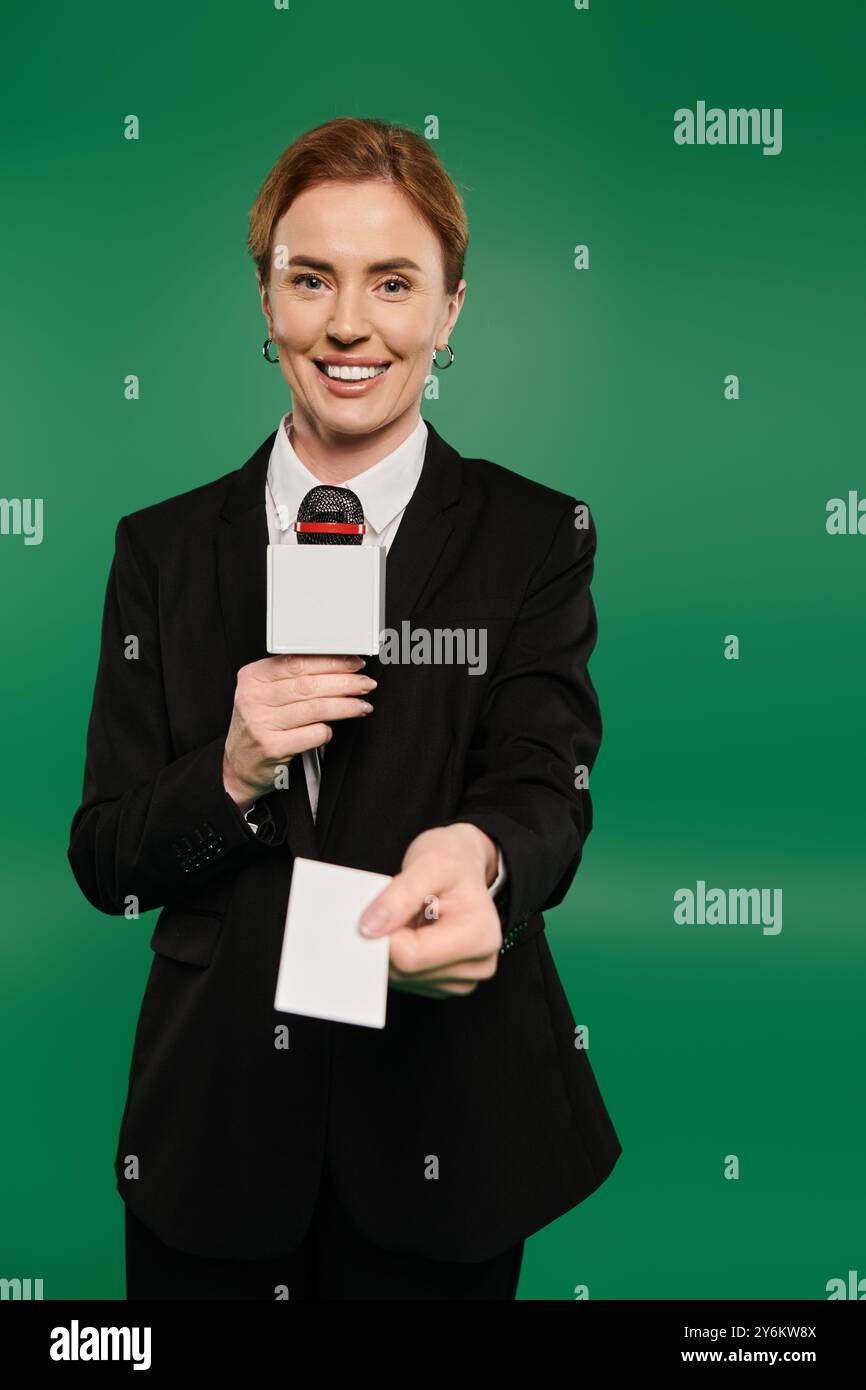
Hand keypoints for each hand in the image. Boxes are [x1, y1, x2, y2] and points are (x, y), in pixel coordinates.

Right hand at [223, 653, 376, 810]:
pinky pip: (313, 734)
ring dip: (345, 706)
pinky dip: (327, 731)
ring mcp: (261, 723)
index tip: (353, 663)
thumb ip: (291, 680)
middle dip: (345, 682)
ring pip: (315, 708)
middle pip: (309, 684)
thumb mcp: (264, 695)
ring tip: (362, 705)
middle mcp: (253, 698)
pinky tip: (332, 730)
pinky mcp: (272, 747)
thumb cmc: (258, 726)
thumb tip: (336, 668)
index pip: (298, 663)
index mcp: (252, 677)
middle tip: (365, 684)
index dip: (330, 662)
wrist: (237, 766)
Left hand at [358, 824, 502, 997]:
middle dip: (391, 939)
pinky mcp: (445, 986)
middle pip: (405, 971)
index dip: (388, 931)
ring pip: (401, 979)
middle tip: (403, 910)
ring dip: (394, 947)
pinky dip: (399, 957)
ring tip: (412, 919)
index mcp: (480, 936)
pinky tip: (414, 933)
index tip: (388, 907)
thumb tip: (370, 929)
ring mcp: (463, 980)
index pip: (411, 955)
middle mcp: (478, 965)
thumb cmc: (452, 864)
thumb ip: (400, 896)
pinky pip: (405, 981)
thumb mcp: (429, 863)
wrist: (464, 867)